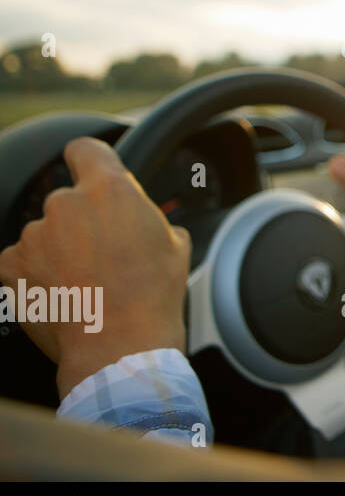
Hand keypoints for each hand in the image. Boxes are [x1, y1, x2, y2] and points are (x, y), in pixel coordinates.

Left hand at [0, 137, 190, 399]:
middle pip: (68, 199)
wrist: (120, 347)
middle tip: (103, 253)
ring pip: (45, 232)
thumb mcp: (176, 246)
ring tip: (83, 282)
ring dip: (59, 249)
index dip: (89, 159)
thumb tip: (147, 224)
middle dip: (81, 221)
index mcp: (111, 189)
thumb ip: (152, 219)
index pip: (85, 148)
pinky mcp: (11, 266)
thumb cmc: (153, 297)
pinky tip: (60, 292)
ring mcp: (34, 235)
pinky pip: (21, 260)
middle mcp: (66, 204)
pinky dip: (35, 273)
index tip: (91, 171)